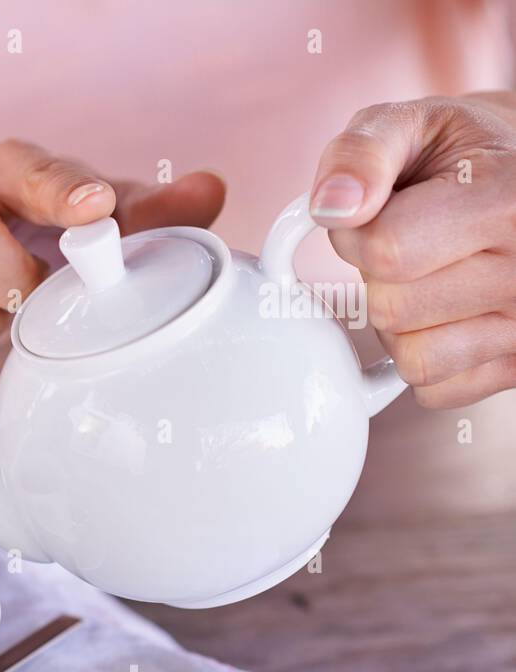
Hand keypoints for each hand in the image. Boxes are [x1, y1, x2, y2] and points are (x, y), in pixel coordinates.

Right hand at [0, 139, 225, 376]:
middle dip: (8, 280)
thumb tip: (211, 191)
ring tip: (2, 322)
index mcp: (1, 169)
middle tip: (33, 297)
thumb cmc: (32, 235)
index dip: (61, 193)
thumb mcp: (89, 218)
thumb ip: (149, 211)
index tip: (96, 213)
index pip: (28, 170)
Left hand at [310, 93, 515, 407]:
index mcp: (510, 201)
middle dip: (380, 278)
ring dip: (401, 322)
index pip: (386, 251)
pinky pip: (434, 390)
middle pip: (393, 309)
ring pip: (413, 358)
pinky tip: (450, 312)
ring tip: (433, 275)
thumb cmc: (455, 154)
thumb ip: (358, 154)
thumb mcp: (407, 126)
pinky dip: (425, 356)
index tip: (380, 211)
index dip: (357, 233)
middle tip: (414, 242)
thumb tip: (329, 208)